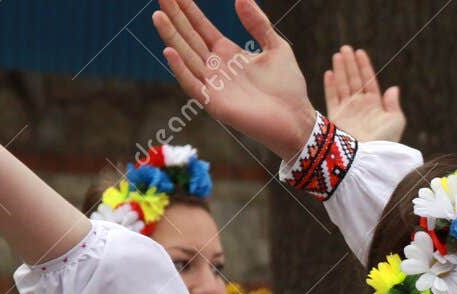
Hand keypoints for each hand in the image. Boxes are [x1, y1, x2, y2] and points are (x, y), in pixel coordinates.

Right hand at [154, 0, 316, 160]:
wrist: (297, 120)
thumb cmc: (288, 87)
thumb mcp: (276, 47)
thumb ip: (258, 24)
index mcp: (227, 53)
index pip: (201, 27)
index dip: (188, 10)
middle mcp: (215, 68)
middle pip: (189, 38)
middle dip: (175, 17)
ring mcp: (213, 86)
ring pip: (186, 57)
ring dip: (171, 37)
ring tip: (158, 15)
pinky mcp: (215, 103)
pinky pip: (193, 85)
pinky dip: (180, 69)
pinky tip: (170, 51)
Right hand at [323, 45, 403, 142]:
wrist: (367, 159)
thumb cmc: (385, 142)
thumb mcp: (396, 122)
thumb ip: (393, 104)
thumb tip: (394, 88)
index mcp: (375, 106)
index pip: (369, 81)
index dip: (365, 66)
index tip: (360, 52)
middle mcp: (360, 107)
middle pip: (354, 80)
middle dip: (350, 64)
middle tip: (346, 48)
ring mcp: (347, 111)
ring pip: (343, 85)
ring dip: (340, 70)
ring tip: (338, 54)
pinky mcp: (335, 118)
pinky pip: (331, 98)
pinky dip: (330, 85)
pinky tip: (330, 73)